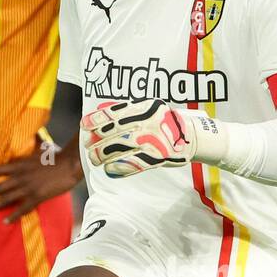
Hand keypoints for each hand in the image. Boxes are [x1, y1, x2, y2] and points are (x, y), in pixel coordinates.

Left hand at [0, 132, 81, 223]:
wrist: (69, 165)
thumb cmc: (54, 156)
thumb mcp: (38, 147)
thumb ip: (29, 142)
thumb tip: (27, 130)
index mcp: (18, 165)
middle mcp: (20, 177)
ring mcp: (28, 188)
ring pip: (6, 199)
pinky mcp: (38, 197)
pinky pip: (23, 209)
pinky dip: (14, 216)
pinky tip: (5, 222)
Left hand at [81, 97, 195, 177]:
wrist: (192, 136)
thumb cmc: (164, 121)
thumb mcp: (149, 107)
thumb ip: (126, 108)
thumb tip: (100, 110)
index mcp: (144, 107)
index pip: (115, 112)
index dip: (97, 119)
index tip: (84, 125)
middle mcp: (148, 123)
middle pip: (115, 131)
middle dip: (97, 139)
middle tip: (86, 145)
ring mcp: (153, 140)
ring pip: (121, 148)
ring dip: (104, 155)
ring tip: (94, 159)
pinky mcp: (158, 157)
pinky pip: (135, 163)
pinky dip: (120, 168)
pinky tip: (109, 169)